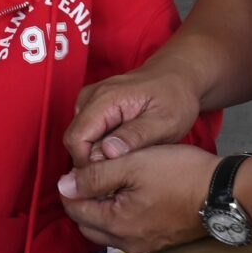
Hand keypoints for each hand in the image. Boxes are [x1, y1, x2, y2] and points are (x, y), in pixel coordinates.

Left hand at [57, 144, 217, 252]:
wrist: (224, 192)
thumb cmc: (178, 173)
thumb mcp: (133, 164)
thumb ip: (95, 176)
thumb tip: (63, 185)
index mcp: (116, 224)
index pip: (74, 209)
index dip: (71, 185)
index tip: (79, 165)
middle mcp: (127, 242)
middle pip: (88, 224)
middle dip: (82, 201)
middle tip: (91, 174)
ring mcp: (145, 246)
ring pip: (107, 230)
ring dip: (101, 209)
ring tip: (110, 182)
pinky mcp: (160, 242)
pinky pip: (127, 232)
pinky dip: (120, 216)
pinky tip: (131, 196)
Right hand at [65, 66, 202, 167]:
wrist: (178, 76)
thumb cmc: (175, 98)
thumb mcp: (165, 122)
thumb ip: (136, 135)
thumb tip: (107, 152)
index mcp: (107, 98)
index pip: (76, 139)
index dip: (88, 164)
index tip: (111, 176)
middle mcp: (92, 96)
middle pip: (74, 139)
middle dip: (91, 162)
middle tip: (121, 173)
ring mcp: (90, 99)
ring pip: (78, 138)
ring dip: (95, 154)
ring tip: (124, 161)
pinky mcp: (93, 105)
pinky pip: (86, 132)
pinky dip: (98, 146)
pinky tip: (120, 151)